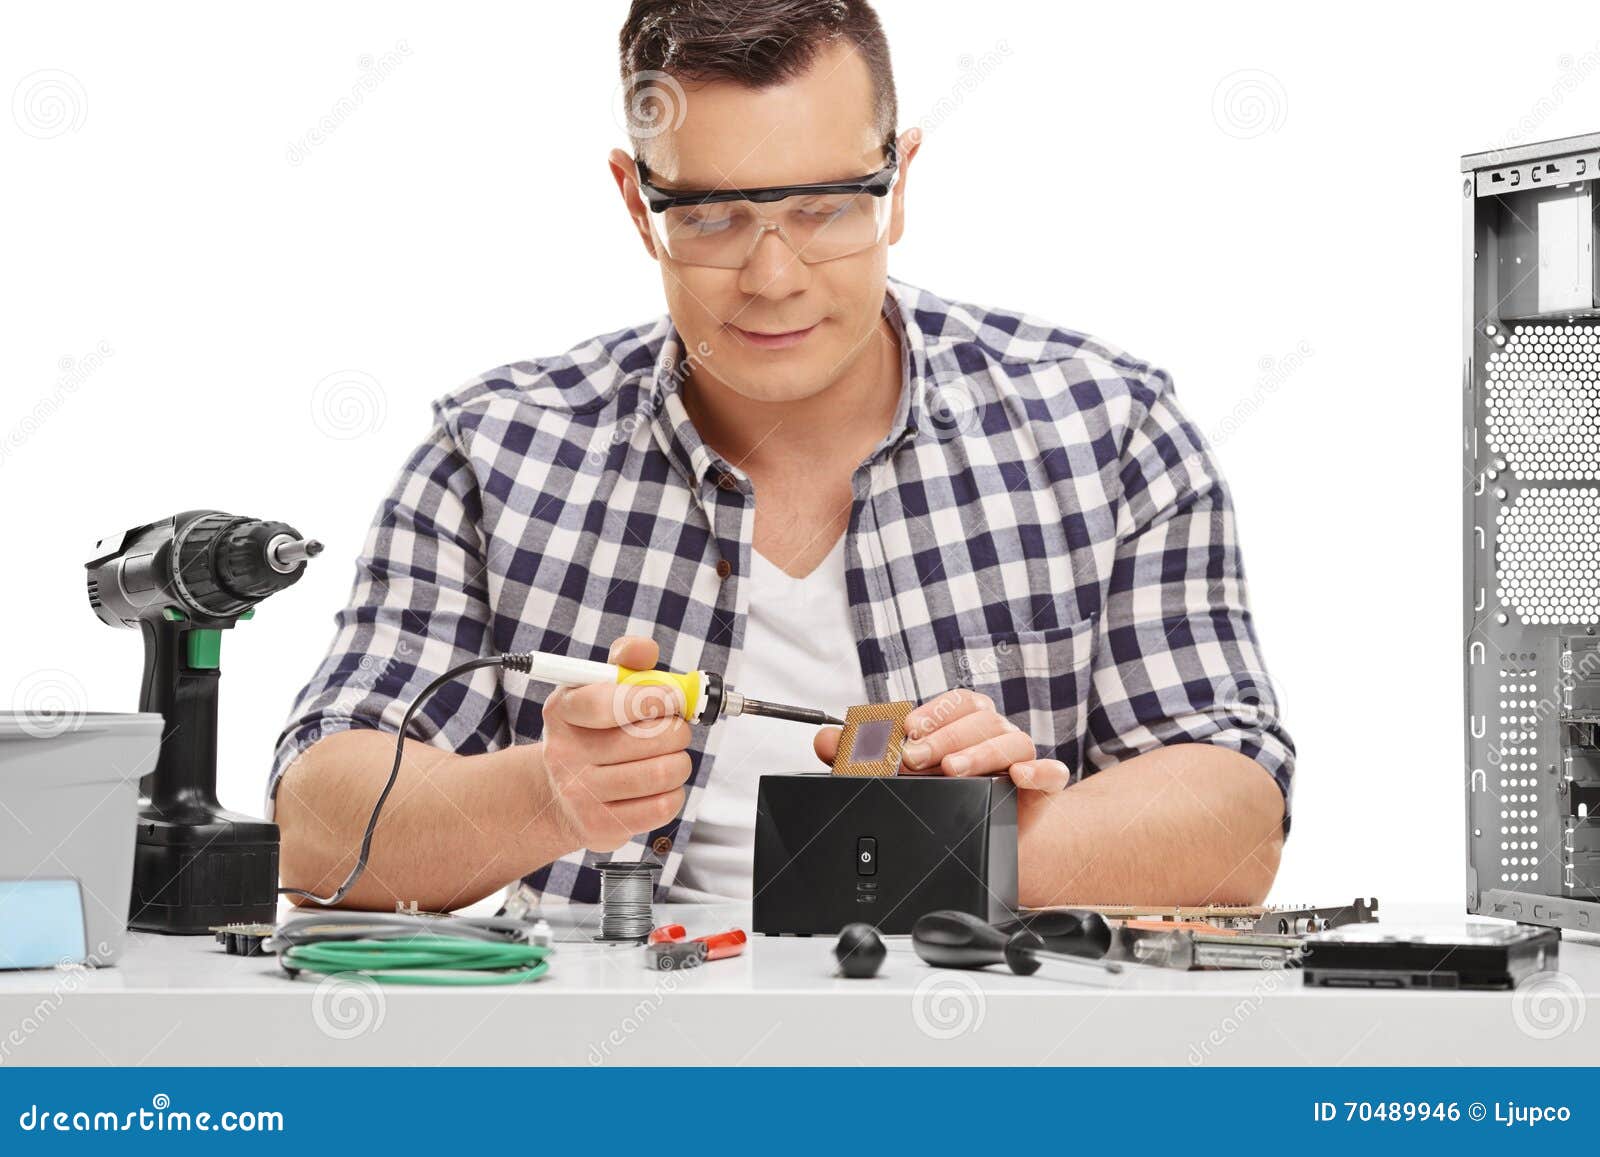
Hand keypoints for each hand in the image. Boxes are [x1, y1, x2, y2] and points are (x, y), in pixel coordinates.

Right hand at [538, 635, 692, 852]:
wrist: (559, 793)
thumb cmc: (592, 732)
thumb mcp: (599, 688)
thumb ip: (626, 661)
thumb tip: (645, 650)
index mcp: (563, 711)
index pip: (608, 702)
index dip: (654, 696)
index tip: (672, 697)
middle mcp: (564, 754)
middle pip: (650, 738)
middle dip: (676, 729)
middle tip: (674, 728)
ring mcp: (579, 795)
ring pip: (663, 772)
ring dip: (680, 761)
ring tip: (668, 756)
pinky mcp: (600, 827)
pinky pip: (664, 805)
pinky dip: (674, 791)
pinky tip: (659, 784)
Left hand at [812, 689, 1069, 792]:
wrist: (989, 837)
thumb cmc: (945, 795)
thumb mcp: (899, 776)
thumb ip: (861, 756)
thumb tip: (822, 740)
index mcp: (964, 722)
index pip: (954, 703)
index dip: (932, 713)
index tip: (906, 730)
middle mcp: (994, 733)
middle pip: (979, 718)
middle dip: (944, 736)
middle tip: (915, 758)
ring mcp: (1020, 757)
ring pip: (1010, 741)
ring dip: (980, 752)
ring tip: (953, 770)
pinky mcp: (1042, 787)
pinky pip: (1051, 772)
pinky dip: (1039, 770)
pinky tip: (1020, 776)